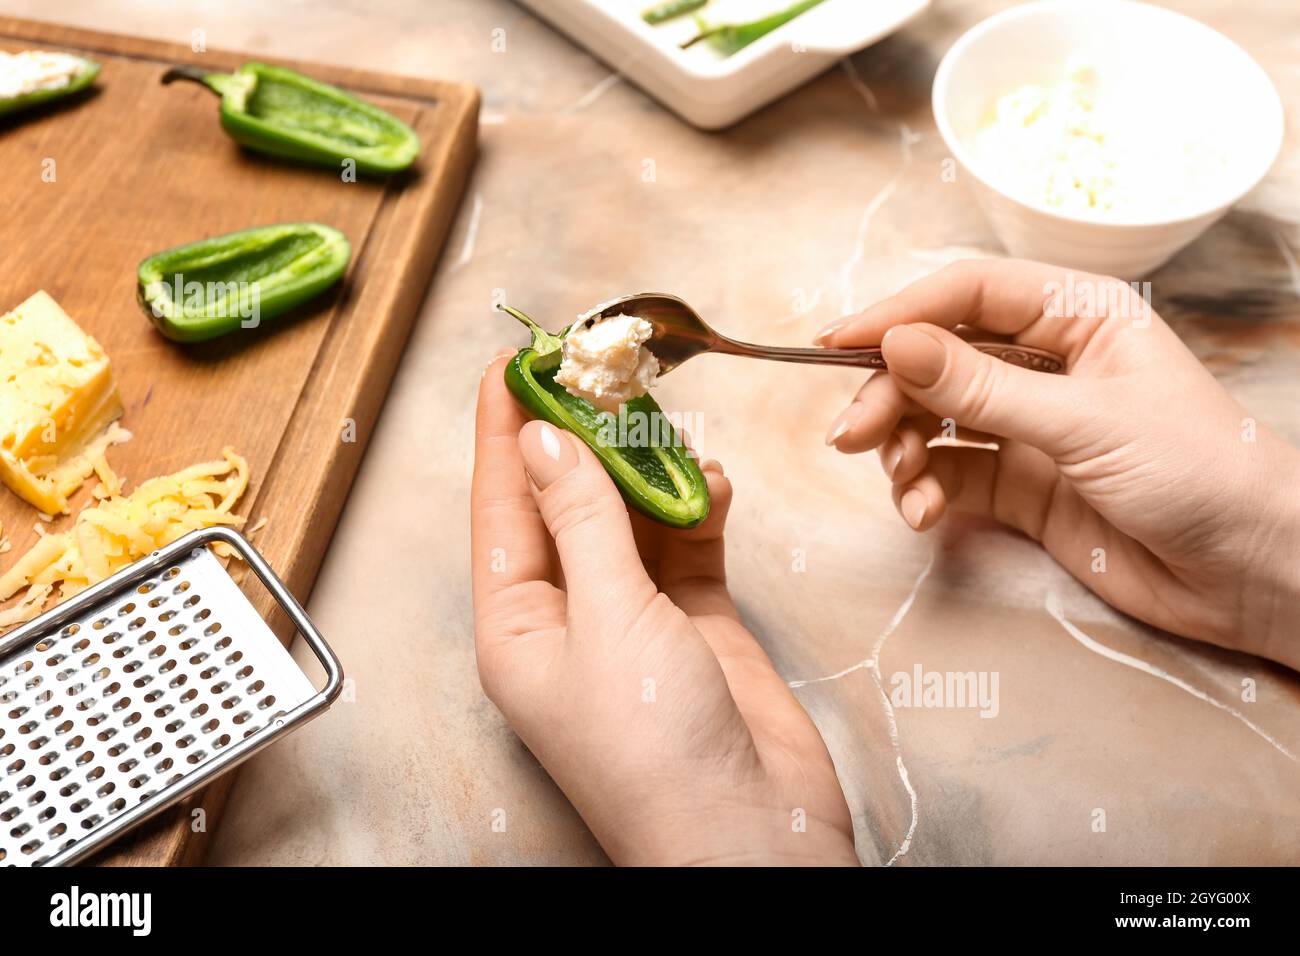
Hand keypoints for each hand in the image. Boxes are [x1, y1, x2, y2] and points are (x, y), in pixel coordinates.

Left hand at [471, 354, 856, 865]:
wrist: (753, 834)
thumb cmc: (657, 753)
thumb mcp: (608, 619)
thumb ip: (583, 521)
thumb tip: (545, 441)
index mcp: (518, 627)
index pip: (501, 508)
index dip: (505, 432)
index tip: (512, 364)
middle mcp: (569, 617)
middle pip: (566, 503)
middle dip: (585, 437)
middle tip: (603, 371)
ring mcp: (635, 618)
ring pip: (631, 516)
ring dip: (649, 469)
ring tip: (664, 419)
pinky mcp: (694, 621)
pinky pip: (687, 544)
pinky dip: (699, 508)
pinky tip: (712, 484)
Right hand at [817, 259, 1299, 669]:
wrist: (1251, 572)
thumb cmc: (1196, 472)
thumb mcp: (1084, 421)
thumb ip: (982, 388)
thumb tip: (895, 344)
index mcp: (1077, 316)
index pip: (968, 294)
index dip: (899, 313)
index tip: (837, 344)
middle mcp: (1046, 363)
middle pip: (938, 359)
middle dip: (890, 394)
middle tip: (851, 435)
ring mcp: (1029, 426)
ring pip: (934, 417)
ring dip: (902, 448)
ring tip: (901, 483)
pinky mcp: (1020, 485)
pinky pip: (950, 472)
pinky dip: (925, 490)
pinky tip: (924, 512)